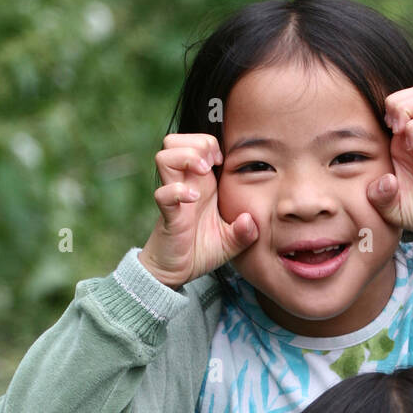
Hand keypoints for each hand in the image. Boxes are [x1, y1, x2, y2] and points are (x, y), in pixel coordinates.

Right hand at [138, 133, 258, 287]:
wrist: (178, 271)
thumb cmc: (202, 250)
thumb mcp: (232, 241)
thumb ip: (245, 232)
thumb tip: (249, 220)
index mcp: (200, 183)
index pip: (196, 143)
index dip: (208, 143)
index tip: (222, 161)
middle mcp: (184, 183)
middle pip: (174, 141)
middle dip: (196, 144)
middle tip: (211, 164)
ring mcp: (173, 196)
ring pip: (163, 156)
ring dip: (186, 158)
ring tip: (204, 173)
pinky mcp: (167, 214)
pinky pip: (163, 193)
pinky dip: (178, 191)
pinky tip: (194, 200)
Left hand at [366, 87, 412, 239]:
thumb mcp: (390, 210)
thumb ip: (378, 197)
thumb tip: (386, 179)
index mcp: (399, 145)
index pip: (393, 106)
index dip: (385, 111)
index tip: (383, 131)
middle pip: (409, 93)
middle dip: (395, 102)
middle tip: (393, 126)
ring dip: (406, 110)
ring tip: (401, 132)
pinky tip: (412, 146)